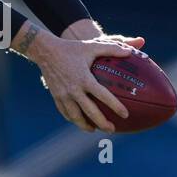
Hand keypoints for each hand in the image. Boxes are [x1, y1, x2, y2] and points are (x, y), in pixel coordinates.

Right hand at [11, 24, 145, 132]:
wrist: (46, 51)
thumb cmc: (72, 48)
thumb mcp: (92, 46)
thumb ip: (112, 48)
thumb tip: (130, 52)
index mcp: (84, 78)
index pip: (102, 95)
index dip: (115, 106)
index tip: (125, 115)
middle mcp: (73, 89)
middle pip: (89, 112)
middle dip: (102, 123)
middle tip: (112, 130)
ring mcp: (63, 95)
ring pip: (75, 116)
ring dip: (85, 125)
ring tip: (95, 130)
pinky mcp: (56, 97)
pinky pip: (65, 112)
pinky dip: (73, 119)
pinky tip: (80, 122)